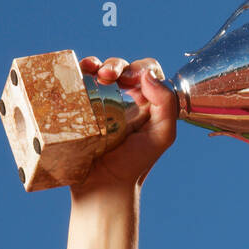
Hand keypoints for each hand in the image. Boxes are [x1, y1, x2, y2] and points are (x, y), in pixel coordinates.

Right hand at [71, 55, 176, 195]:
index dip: (141, 69)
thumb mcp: (163, 136)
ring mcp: (105, 102)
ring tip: (96, 73)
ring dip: (101, 64)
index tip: (131, 81)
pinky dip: (83, 68)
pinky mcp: (85, 107)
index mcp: (150, 104)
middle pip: (126, 68)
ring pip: (104, 69)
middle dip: (118, 66)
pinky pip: (84, 81)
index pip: (150, 73)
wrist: (103, 184)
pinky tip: (82, 69)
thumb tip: (147, 74)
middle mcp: (128, 100)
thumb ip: (166, 103)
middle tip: (110, 78)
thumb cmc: (135, 164)